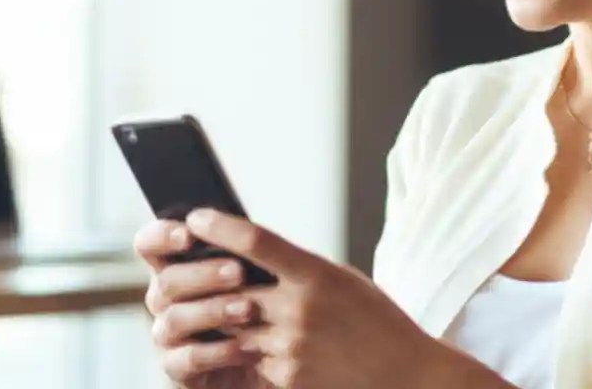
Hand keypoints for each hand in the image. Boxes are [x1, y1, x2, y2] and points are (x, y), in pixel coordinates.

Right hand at [134, 219, 266, 388]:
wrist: (270, 355)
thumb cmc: (259, 303)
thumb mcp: (256, 270)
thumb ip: (242, 248)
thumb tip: (240, 227)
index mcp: (176, 266)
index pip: (150, 244)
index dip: (162, 236)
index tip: (190, 235)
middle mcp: (165, 298)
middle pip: (165, 281)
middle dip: (203, 274)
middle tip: (239, 272)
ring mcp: (167, 334)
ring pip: (174, 319)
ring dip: (213, 311)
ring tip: (249, 308)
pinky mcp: (177, 367)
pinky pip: (187, 359)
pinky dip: (217, 352)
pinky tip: (245, 348)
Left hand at [184, 208, 488, 388]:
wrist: (406, 376)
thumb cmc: (377, 322)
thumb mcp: (343, 281)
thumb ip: (300, 270)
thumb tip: (253, 255)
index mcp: (317, 274)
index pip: (256, 241)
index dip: (219, 226)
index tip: (196, 217)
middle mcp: (299, 308)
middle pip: (230, 285)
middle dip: (206, 277)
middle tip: (185, 263)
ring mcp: (290, 346)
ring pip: (232, 325)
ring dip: (222, 317)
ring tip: (216, 305)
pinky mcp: (286, 377)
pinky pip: (250, 358)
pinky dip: (247, 350)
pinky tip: (256, 343)